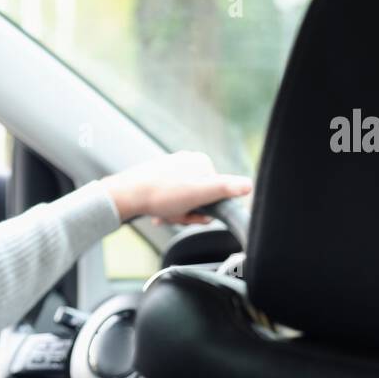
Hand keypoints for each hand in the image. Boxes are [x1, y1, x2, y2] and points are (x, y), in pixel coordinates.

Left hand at [99, 151, 252, 224]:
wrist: (128, 195)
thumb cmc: (164, 194)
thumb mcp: (201, 193)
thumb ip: (226, 189)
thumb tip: (250, 185)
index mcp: (202, 162)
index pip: (215, 192)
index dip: (206, 208)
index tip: (194, 214)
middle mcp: (188, 161)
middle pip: (198, 197)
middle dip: (189, 212)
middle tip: (176, 216)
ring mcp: (172, 168)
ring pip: (183, 200)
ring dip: (176, 213)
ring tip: (163, 215)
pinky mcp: (158, 176)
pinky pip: (170, 198)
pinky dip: (165, 209)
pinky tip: (157, 215)